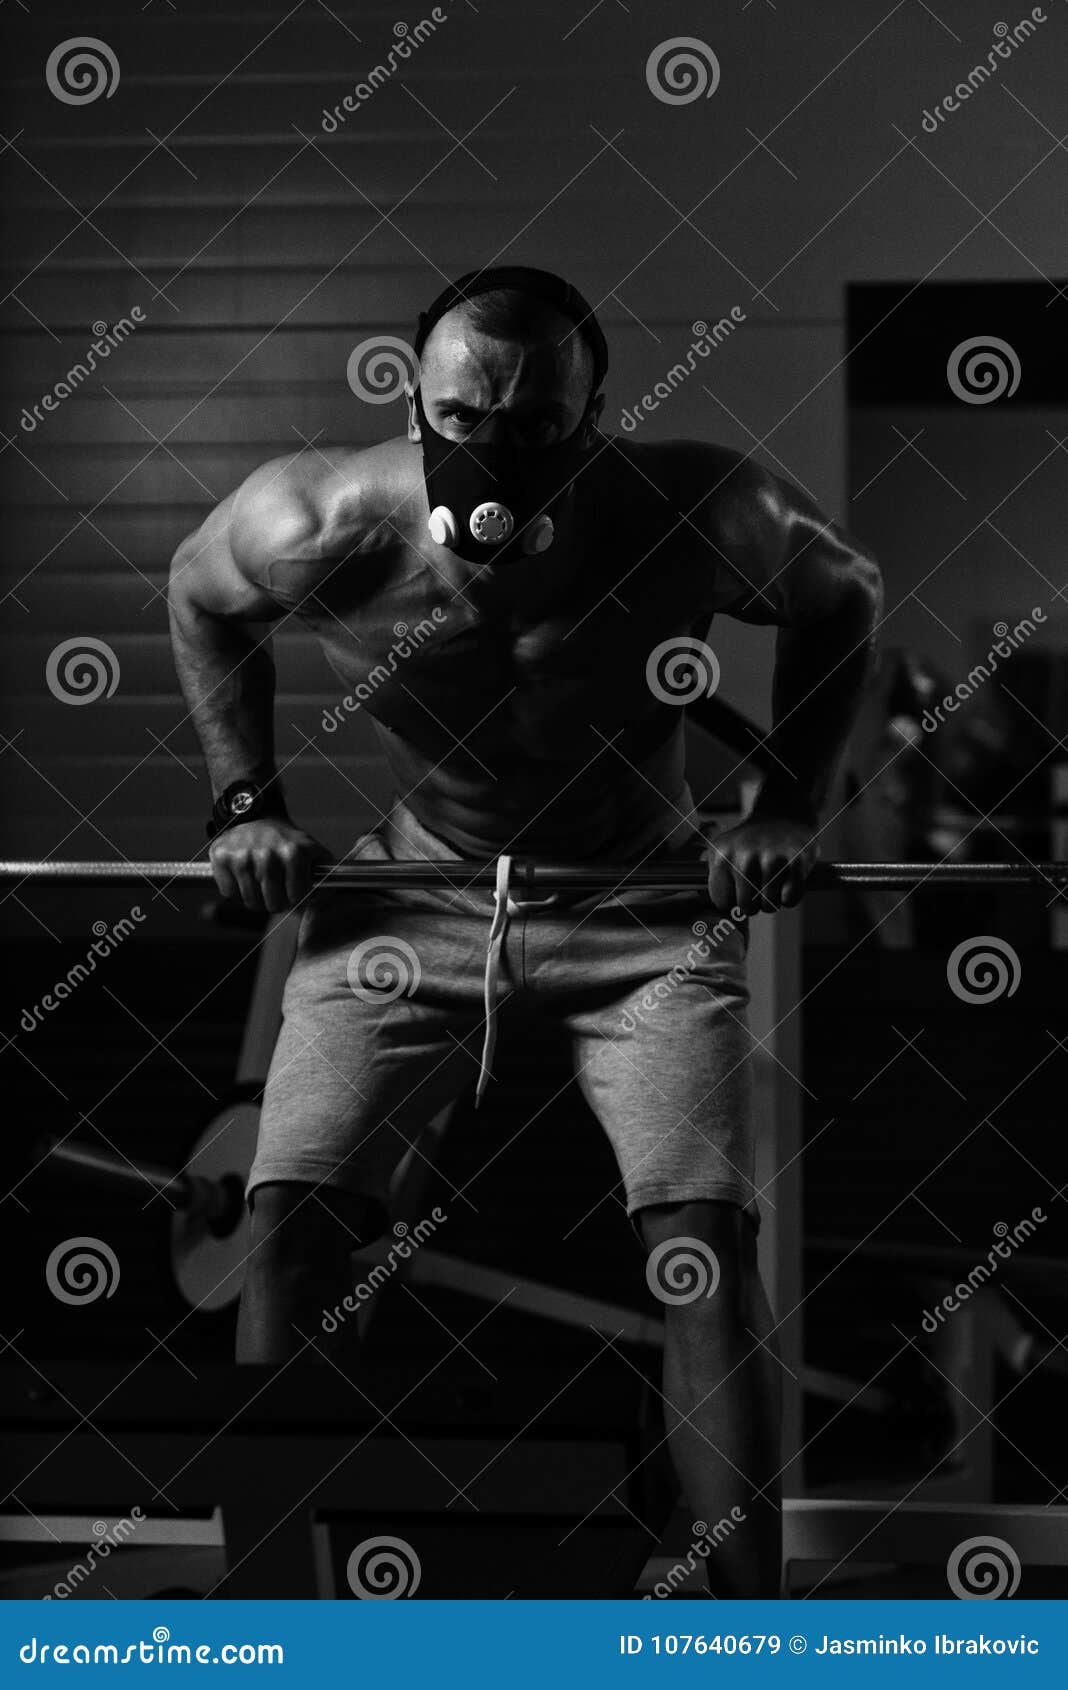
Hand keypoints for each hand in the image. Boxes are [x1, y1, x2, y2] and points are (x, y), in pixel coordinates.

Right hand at [209, 818, 333, 912]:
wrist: (255, 816)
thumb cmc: (285, 840)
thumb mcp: (311, 851)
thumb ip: (325, 874)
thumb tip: (328, 894)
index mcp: (293, 853)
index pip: (296, 897)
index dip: (297, 899)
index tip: (294, 891)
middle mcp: (267, 855)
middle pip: (272, 904)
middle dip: (277, 902)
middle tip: (277, 891)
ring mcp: (242, 856)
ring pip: (250, 901)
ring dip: (256, 898)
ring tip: (261, 884)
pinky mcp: (221, 857)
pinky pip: (229, 893)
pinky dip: (236, 891)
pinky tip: (243, 877)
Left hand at [703, 808, 819, 916]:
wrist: (784, 815)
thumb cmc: (751, 843)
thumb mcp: (722, 850)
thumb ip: (710, 874)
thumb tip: (698, 899)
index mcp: (721, 855)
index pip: (723, 903)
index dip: (734, 901)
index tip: (741, 890)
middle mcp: (743, 857)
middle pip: (746, 908)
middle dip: (755, 903)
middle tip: (760, 886)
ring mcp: (770, 858)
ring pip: (769, 905)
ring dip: (774, 900)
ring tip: (774, 882)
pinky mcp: (796, 860)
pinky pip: (790, 899)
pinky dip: (791, 897)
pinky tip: (788, 882)